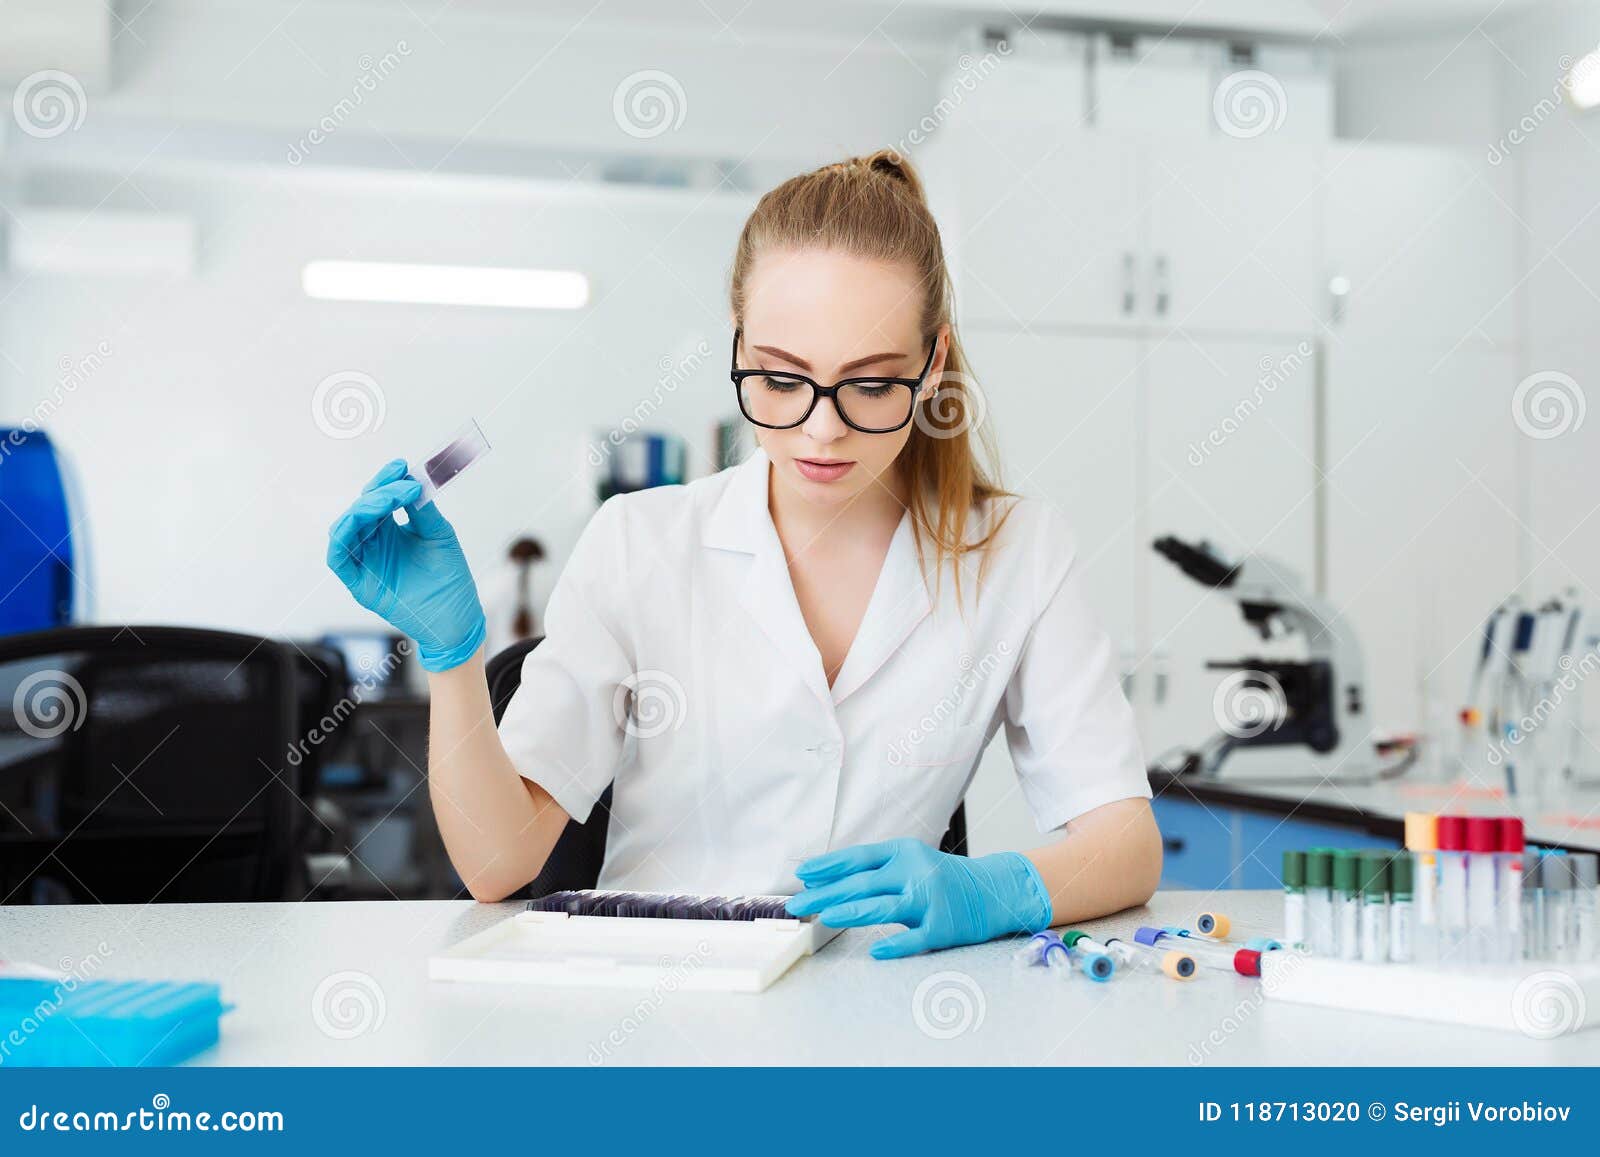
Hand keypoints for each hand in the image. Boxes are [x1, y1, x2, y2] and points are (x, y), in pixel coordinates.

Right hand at [326, 459, 486, 672]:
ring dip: (363, 509)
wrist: (457, 616)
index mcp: (390, 531)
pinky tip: (364, 519)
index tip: (402, 466)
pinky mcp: (359, 584)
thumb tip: (411, 479)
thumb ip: (422, 509)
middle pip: (360, 509)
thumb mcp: (438, 534)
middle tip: (403, 484)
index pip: (378, 499)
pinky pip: (338, 556)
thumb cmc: (450, 577)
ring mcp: (364, 563)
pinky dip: (344, 535)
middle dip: (379, 492)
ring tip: (389, 499)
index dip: (386, 481)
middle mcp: (373, 544)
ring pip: (345, 528)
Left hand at [784, 837, 1052, 958]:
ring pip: (883, 907)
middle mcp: (915, 872)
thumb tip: (828, 882)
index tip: (801, 875)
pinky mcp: (944, 927)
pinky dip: (896, 945)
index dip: (828, 866)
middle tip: (795, 905)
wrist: (995, 890)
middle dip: (825, 894)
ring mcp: (930, 900)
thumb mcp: (911, 862)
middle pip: (862, 883)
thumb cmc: (943, 878)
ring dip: (850, 913)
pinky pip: (916, 939)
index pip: (858, 858)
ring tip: (822, 918)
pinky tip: (876, 951)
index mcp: (903, 852)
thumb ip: (877, 870)